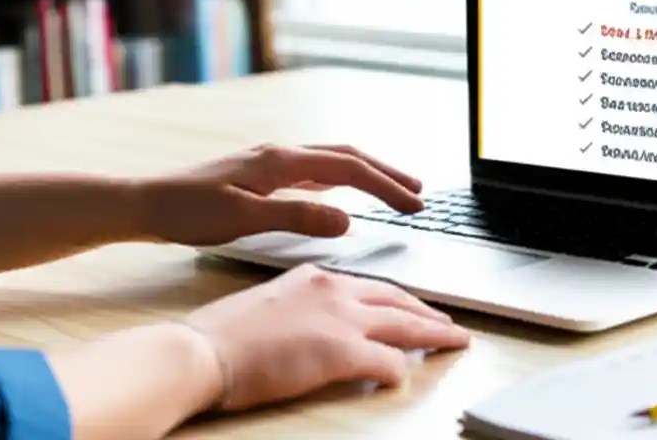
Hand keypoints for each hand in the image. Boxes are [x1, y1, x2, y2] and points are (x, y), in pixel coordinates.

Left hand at [133, 144, 424, 245]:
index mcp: (280, 161)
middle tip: (418, 194)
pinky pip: (314, 170)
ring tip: (392, 190)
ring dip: (366, 174)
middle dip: (385, 173)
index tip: (414, 205)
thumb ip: (298, 217)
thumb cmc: (188, 212)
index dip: (385, 186)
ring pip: (331, 160)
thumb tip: (349, 220)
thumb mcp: (244, 219)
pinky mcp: (260, 173)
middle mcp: (279, 154)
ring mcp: (269, 162)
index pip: (348, 169)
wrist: (145, 202)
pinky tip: (342, 196)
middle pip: (346, 155)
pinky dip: (341, 179)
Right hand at [184, 263, 469, 410]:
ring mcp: (339, 319)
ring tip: (455, 341)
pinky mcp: (340, 351)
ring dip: (434, 334)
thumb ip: (299, 310)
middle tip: (450, 322)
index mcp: (313, 276)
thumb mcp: (267, 305)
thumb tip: (313, 328)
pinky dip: (399, 372)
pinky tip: (401, 379)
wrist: (202, 350)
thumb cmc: (220, 336)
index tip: (411, 307)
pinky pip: (388, 362)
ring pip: (405, 324)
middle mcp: (332, 290)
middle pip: (396, 299)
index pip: (369, 286)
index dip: (396, 299)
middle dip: (427, 312)